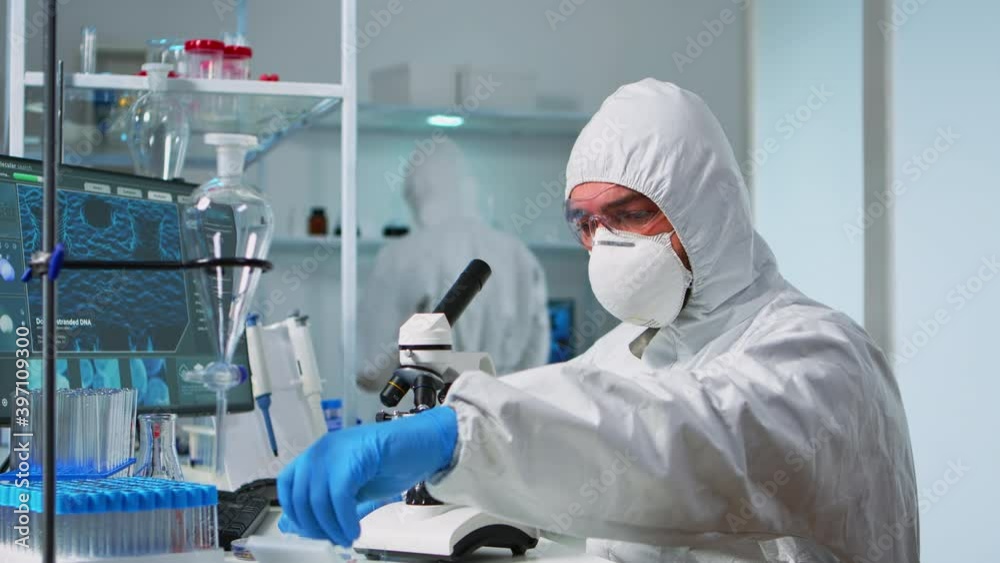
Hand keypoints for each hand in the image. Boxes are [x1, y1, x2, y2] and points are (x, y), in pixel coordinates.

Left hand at [277, 407, 457, 545]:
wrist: (424, 444)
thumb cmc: (391, 463)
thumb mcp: (352, 487)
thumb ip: (326, 502)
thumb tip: (296, 525)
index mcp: (318, 454)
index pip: (287, 484)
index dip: (295, 512)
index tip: (311, 530)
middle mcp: (322, 450)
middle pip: (301, 495)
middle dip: (315, 525)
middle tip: (332, 539)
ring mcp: (336, 451)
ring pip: (318, 498)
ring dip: (331, 526)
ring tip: (346, 537)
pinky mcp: (354, 457)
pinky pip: (339, 496)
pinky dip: (345, 519)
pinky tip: (354, 529)